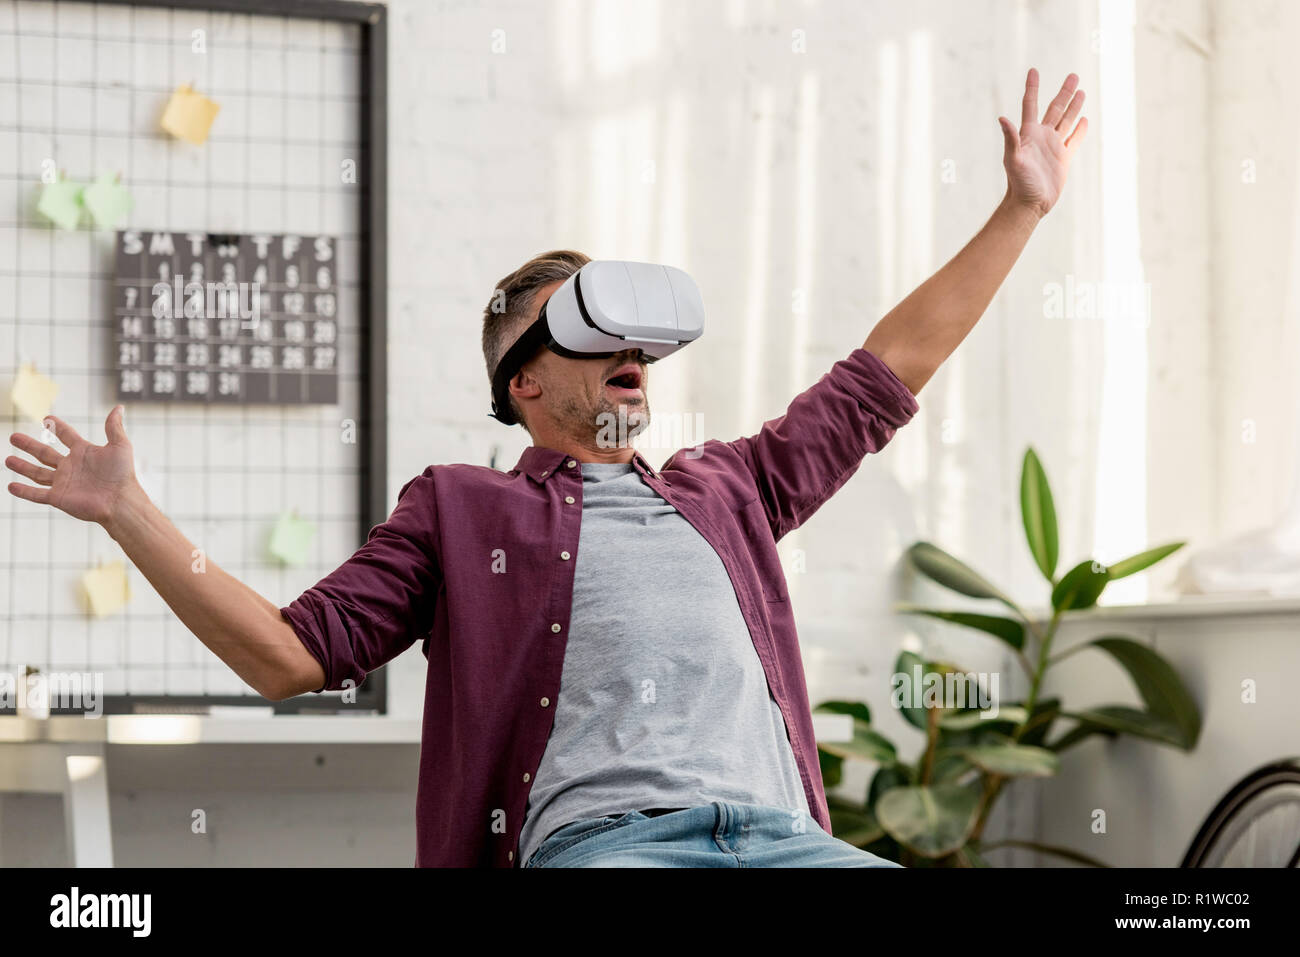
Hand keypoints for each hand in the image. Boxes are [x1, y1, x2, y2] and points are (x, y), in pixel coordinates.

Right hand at [6, 405, 140, 525]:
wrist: (120, 501)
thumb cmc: (122, 474)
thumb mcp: (120, 445)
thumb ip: (114, 427)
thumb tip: (119, 407)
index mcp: (84, 453)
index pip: (67, 436)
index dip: (57, 427)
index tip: (47, 418)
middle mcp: (71, 467)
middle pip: (45, 454)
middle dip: (29, 445)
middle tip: (13, 436)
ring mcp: (64, 483)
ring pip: (38, 473)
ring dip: (22, 467)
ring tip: (8, 460)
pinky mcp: (58, 498)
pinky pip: (36, 494)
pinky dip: (23, 491)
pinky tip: (10, 486)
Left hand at [998, 68, 1087, 218]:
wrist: (1030, 203)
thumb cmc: (1019, 182)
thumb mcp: (1013, 159)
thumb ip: (1011, 138)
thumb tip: (1002, 118)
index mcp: (1029, 134)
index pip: (1030, 105)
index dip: (1032, 88)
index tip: (1034, 70)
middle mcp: (1042, 137)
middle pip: (1055, 108)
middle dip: (1064, 92)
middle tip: (1074, 75)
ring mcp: (1053, 146)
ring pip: (1066, 120)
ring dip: (1074, 106)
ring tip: (1081, 91)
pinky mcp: (1064, 158)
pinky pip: (1074, 140)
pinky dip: (1080, 130)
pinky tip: (1085, 120)